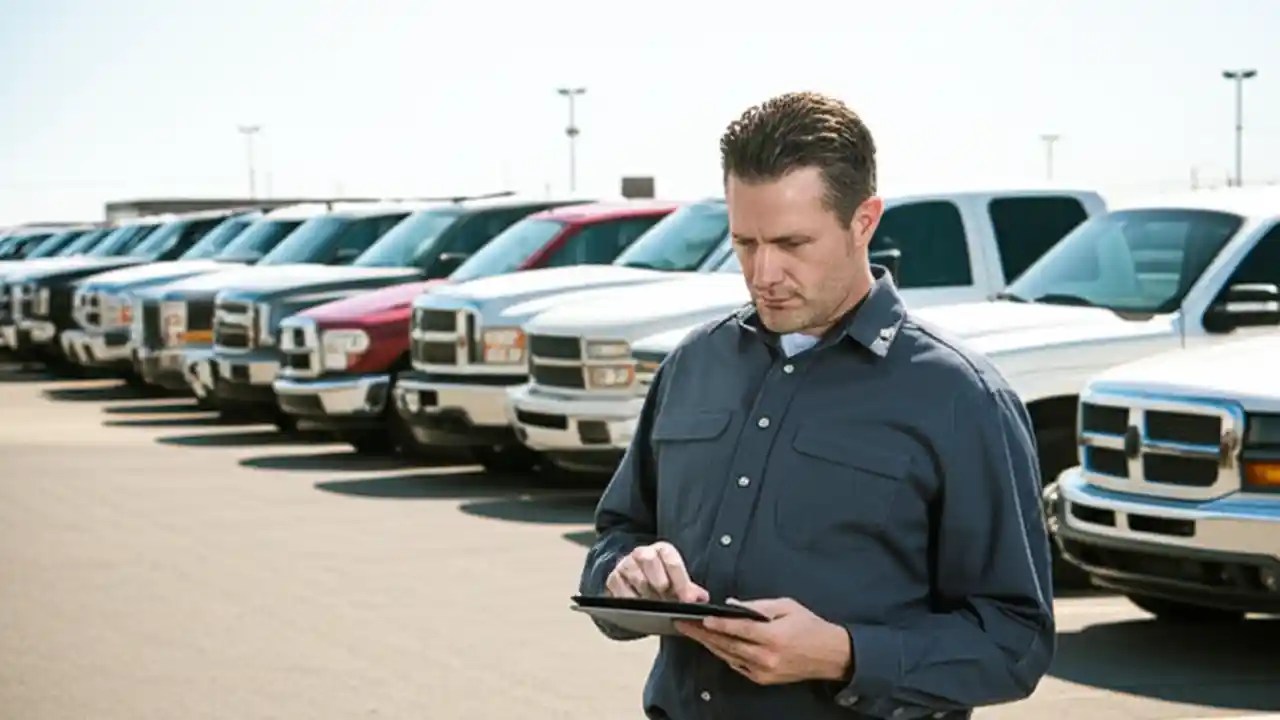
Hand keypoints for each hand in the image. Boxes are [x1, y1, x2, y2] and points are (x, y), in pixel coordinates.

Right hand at [605, 541, 708, 602]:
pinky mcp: (613, 578)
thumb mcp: (677, 585)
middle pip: (650, 561)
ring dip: (647, 595)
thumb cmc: (661, 583)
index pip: (672, 562)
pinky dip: (632, 602)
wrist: (636, 586)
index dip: (681, 582)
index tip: (688, 600)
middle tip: (668, 603)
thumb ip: (690, 591)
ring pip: (636, 577)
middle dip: (660, 585)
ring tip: (656, 608)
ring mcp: (626, 564)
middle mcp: (643, 553)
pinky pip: (621, 591)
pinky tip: (640, 610)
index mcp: (663, 551)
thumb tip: (701, 599)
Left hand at [675, 597, 850, 684]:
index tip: (700, 618)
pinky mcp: (762, 678)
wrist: (829, 656)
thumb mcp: (786, 607)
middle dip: (703, 634)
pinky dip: (723, 654)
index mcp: (773, 637)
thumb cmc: (809, 627)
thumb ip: (758, 606)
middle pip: (727, 645)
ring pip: (728, 656)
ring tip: (691, 633)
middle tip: (684, 624)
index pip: (738, 630)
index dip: (717, 624)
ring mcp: (763, 671)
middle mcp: (766, 657)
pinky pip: (737, 665)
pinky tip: (712, 645)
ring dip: (708, 645)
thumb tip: (732, 605)